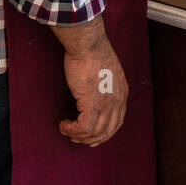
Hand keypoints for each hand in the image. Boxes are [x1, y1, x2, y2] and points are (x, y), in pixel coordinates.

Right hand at [55, 19, 128, 146]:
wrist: (89, 45)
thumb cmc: (92, 54)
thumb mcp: (106, 73)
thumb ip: (104, 86)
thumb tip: (93, 95)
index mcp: (122, 93)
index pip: (117, 122)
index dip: (103, 133)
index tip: (91, 136)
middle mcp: (117, 101)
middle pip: (107, 131)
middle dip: (91, 139)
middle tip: (76, 137)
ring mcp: (106, 103)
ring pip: (94, 132)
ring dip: (79, 136)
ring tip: (67, 131)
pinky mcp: (92, 103)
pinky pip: (84, 127)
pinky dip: (72, 130)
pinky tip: (64, 125)